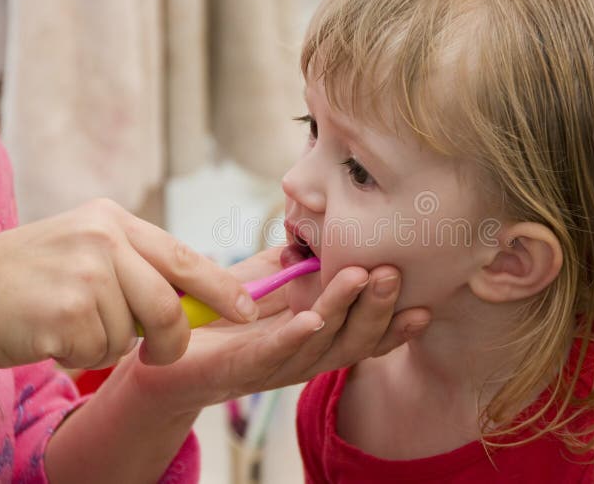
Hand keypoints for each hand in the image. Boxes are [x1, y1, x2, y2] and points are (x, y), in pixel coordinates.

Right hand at [0, 199, 256, 372]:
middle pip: (168, 305)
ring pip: (132, 334)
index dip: (221, 288)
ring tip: (70, 325)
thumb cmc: (32, 279)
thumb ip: (139, 267)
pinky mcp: (66, 311)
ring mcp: (84, 273)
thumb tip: (200, 301)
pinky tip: (51, 335)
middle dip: (172, 340)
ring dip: (108, 344)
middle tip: (161, 354)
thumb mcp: (87, 251)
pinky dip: (82, 355)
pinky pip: (100, 351)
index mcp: (112, 219)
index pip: (183, 256)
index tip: (249, 310)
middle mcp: (102, 239)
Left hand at [117, 247, 430, 412]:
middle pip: (354, 340)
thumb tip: (327, 226)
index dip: (396, 326)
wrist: (168, 354)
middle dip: (378, 307)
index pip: (366, 336)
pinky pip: (274, 353)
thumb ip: (300, 259)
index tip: (425, 305)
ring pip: (322, 343)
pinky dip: (296, 336)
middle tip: (392, 271)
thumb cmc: (224, 314)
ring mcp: (277, 366)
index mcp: (319, 340)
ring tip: (363, 276)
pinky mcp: (243, 368)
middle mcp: (306, 358)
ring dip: (346, 310)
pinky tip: (313, 318)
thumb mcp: (270, 279)